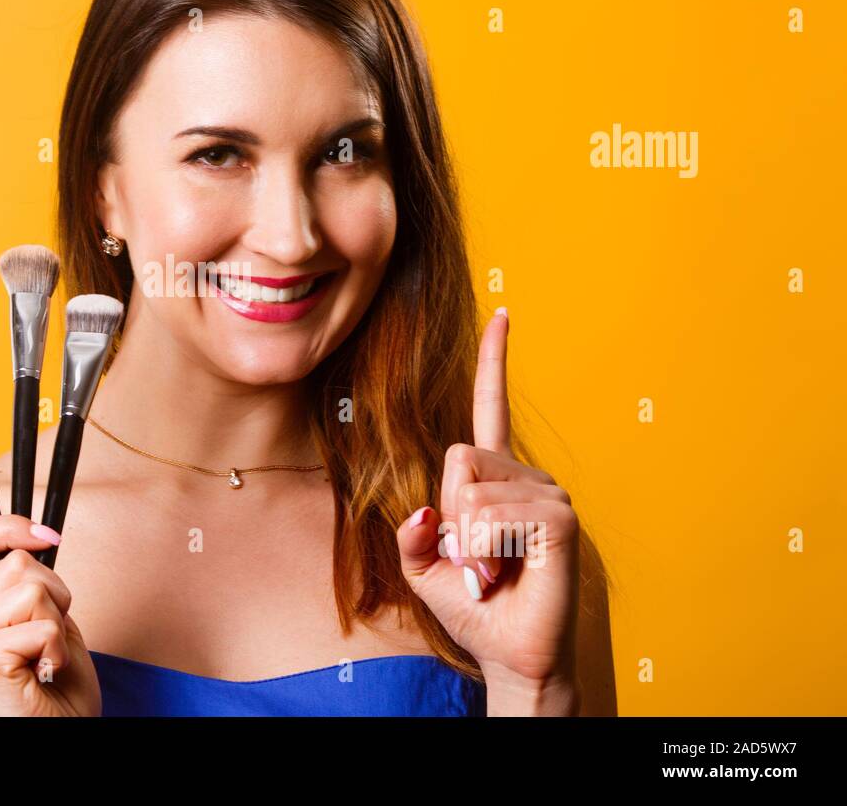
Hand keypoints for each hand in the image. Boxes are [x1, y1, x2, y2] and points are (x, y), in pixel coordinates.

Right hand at [0, 516, 101, 715]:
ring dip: (56, 625)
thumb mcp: (48, 622)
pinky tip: (43, 674)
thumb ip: (33, 586)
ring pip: (33, 589)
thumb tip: (42, 535)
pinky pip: (41, 626)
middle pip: (19, 563)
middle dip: (55, 596)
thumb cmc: (56, 691)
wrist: (57, 735)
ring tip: (44, 658)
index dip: (10, 526)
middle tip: (48, 640)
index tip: (47, 535)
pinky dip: (56, 649)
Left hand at [395, 308, 580, 713]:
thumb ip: (409, 536)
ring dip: (467, 544)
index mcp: (492, 479)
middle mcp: (524, 476)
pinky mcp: (559, 520)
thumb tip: (422, 513)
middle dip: (450, 515)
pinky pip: (499, 515)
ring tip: (492, 571)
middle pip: (458, 458)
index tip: (504, 314)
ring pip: (473, 492)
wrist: (509, 653)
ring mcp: (547, 494)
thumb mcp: (422, 569)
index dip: (494, 362)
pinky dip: (486, 551)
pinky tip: (505, 573)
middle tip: (474, 557)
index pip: (490, 409)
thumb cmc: (472, 607)